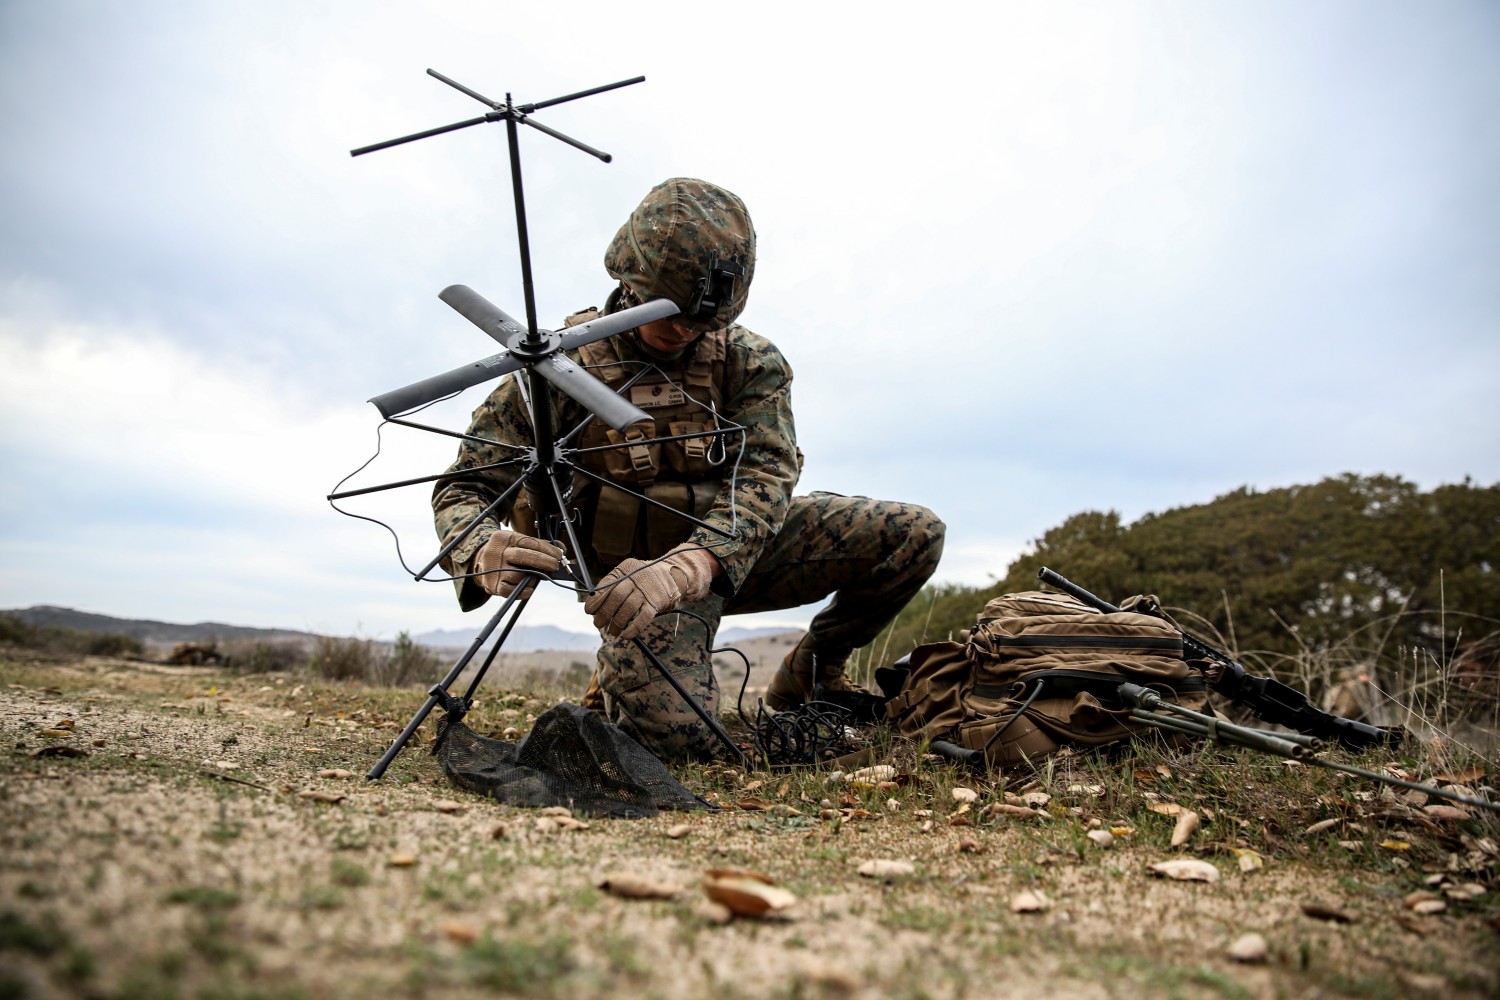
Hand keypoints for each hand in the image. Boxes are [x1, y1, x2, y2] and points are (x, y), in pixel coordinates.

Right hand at [473, 529, 564, 597]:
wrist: (482, 563)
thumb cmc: (507, 553)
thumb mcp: (519, 542)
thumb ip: (539, 545)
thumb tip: (562, 549)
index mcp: (504, 538)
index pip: (529, 542)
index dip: (547, 549)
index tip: (559, 555)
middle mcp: (496, 552)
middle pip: (524, 556)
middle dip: (544, 561)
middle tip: (555, 566)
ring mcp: (493, 569)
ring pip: (519, 575)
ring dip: (533, 577)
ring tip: (535, 576)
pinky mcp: (493, 585)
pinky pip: (512, 591)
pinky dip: (525, 591)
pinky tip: (530, 587)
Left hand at [583, 545, 717, 639]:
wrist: (675, 574)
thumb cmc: (646, 578)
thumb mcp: (629, 573)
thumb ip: (614, 585)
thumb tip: (594, 606)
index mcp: (625, 570)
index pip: (606, 585)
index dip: (595, 600)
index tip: (589, 611)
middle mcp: (636, 578)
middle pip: (616, 597)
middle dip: (604, 613)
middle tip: (599, 624)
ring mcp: (647, 591)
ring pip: (628, 609)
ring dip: (617, 624)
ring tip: (612, 631)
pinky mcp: (657, 603)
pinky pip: (642, 618)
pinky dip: (633, 629)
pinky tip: (626, 635)